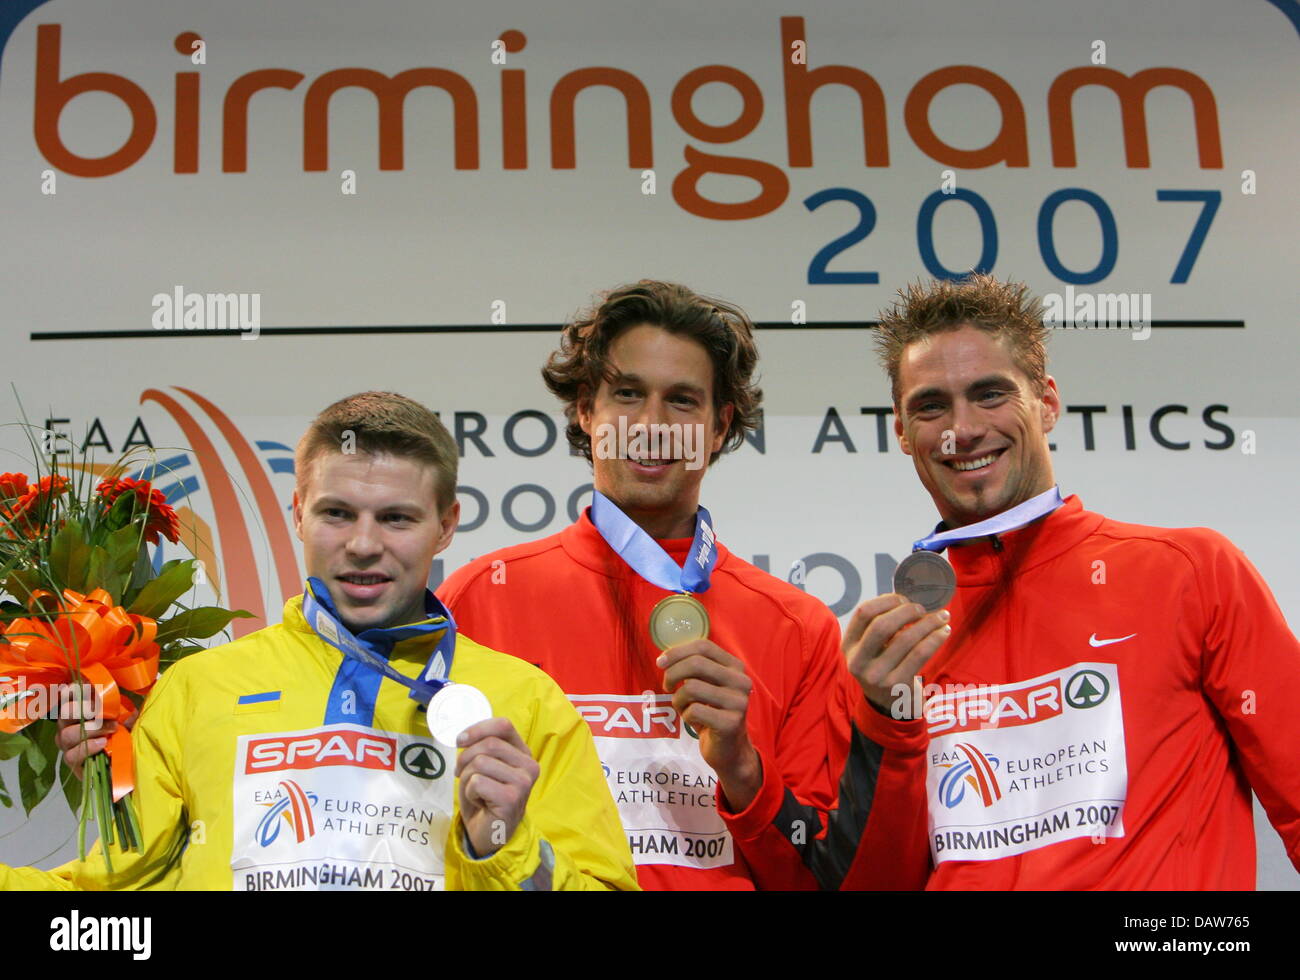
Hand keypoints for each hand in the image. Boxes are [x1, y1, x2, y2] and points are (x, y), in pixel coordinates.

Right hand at [56, 690, 129, 779]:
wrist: (123, 766)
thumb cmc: (122, 737)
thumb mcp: (126, 720)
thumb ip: (124, 712)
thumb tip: (127, 708)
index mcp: (79, 712)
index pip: (68, 698)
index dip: (72, 691)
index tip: (83, 687)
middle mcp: (68, 727)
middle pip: (64, 713)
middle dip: (83, 709)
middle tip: (102, 712)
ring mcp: (67, 745)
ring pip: (66, 734)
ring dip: (91, 729)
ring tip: (111, 729)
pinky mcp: (72, 763)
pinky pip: (72, 755)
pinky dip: (87, 747)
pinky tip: (102, 743)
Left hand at [455, 717, 539, 857]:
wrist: (490, 833)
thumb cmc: (485, 797)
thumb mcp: (485, 766)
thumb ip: (483, 748)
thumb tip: (464, 737)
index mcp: (523, 753)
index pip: (503, 726)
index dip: (478, 729)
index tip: (461, 740)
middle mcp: (528, 765)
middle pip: (488, 744)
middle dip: (465, 758)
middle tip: (461, 773)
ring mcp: (523, 782)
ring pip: (480, 762)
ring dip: (467, 778)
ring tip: (475, 791)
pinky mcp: (511, 798)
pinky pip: (477, 782)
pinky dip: (470, 792)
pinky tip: (480, 802)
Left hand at [658, 639, 761, 810]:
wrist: (730, 749)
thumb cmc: (712, 712)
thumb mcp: (706, 685)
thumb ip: (693, 668)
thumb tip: (664, 658)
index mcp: (735, 666)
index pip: (704, 646)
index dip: (678, 651)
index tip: (661, 662)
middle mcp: (741, 681)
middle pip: (696, 664)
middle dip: (672, 674)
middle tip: (667, 686)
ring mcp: (738, 702)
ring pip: (691, 688)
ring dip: (678, 699)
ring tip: (684, 708)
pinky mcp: (730, 723)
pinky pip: (694, 710)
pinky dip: (685, 716)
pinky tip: (694, 722)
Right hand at [843, 594, 950, 716]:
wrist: (889, 705)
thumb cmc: (884, 666)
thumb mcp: (871, 648)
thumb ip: (880, 625)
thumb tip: (908, 597)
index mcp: (848, 646)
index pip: (863, 613)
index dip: (885, 601)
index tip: (903, 598)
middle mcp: (858, 661)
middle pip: (881, 625)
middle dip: (906, 611)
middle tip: (923, 608)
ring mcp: (876, 675)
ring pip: (905, 639)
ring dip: (928, 623)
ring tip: (941, 616)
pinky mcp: (897, 685)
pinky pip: (920, 654)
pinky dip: (935, 639)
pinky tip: (944, 631)